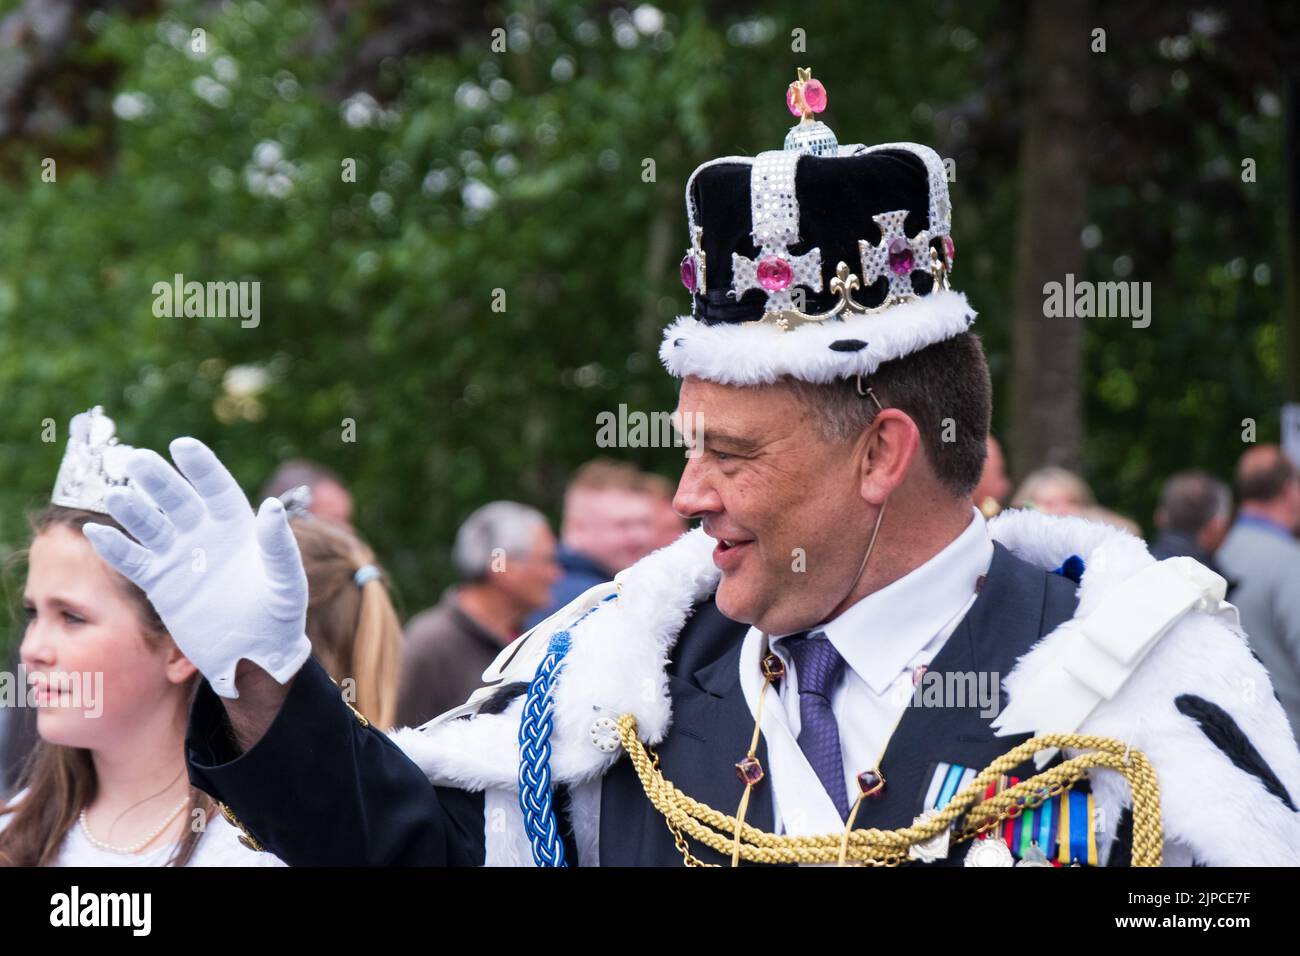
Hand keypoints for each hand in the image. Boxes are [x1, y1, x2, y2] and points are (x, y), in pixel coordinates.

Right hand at [82, 437, 311, 698]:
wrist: (255, 656)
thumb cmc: (280, 616)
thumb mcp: (286, 582)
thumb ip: (279, 546)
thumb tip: (271, 507)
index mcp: (238, 526)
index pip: (216, 487)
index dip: (200, 467)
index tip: (182, 446)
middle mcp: (205, 534)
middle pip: (177, 499)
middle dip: (159, 480)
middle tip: (137, 459)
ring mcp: (180, 557)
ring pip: (150, 525)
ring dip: (132, 510)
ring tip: (116, 494)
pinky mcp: (161, 583)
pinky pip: (132, 560)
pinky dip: (114, 548)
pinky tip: (95, 531)